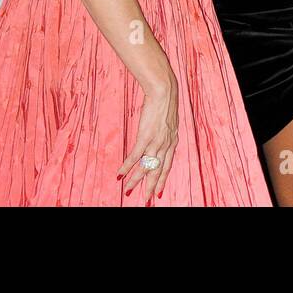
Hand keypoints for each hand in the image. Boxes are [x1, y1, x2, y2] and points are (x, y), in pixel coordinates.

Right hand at [118, 71, 178, 204]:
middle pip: (158, 171)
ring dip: (136, 180)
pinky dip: (127, 167)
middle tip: (146, 201)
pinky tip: (120, 175)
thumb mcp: (169, 122)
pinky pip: (135, 157)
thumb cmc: (165, 103)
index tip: (159, 192)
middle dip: (151, 187)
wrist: (164, 91)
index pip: (168, 166)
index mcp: (172, 142)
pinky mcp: (145, 137)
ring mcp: (156, 142)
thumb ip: (165, 133)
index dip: (162, 179)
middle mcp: (166, 145)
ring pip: (145, 167)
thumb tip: (160, 136)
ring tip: (128, 191)